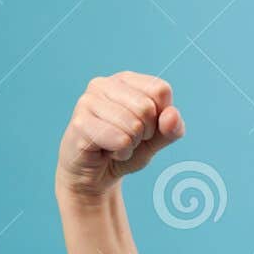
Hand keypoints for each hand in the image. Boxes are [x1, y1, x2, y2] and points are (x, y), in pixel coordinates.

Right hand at [56, 71, 183, 196]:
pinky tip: (106, 151)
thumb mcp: (157, 139)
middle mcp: (104, 84)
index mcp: (126, 80)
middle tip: (126, 138)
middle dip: (144, 133)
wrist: (95, 174)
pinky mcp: (81, 123)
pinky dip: (121, 153)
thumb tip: (172, 115)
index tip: (144, 125)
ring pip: (134, 125)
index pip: (161, 90)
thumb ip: (172, 128)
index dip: (160, 116)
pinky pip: (120, 140)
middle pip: (147, 108)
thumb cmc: (124, 148)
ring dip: (131, 144)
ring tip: (115, 144)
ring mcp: (88, 101)